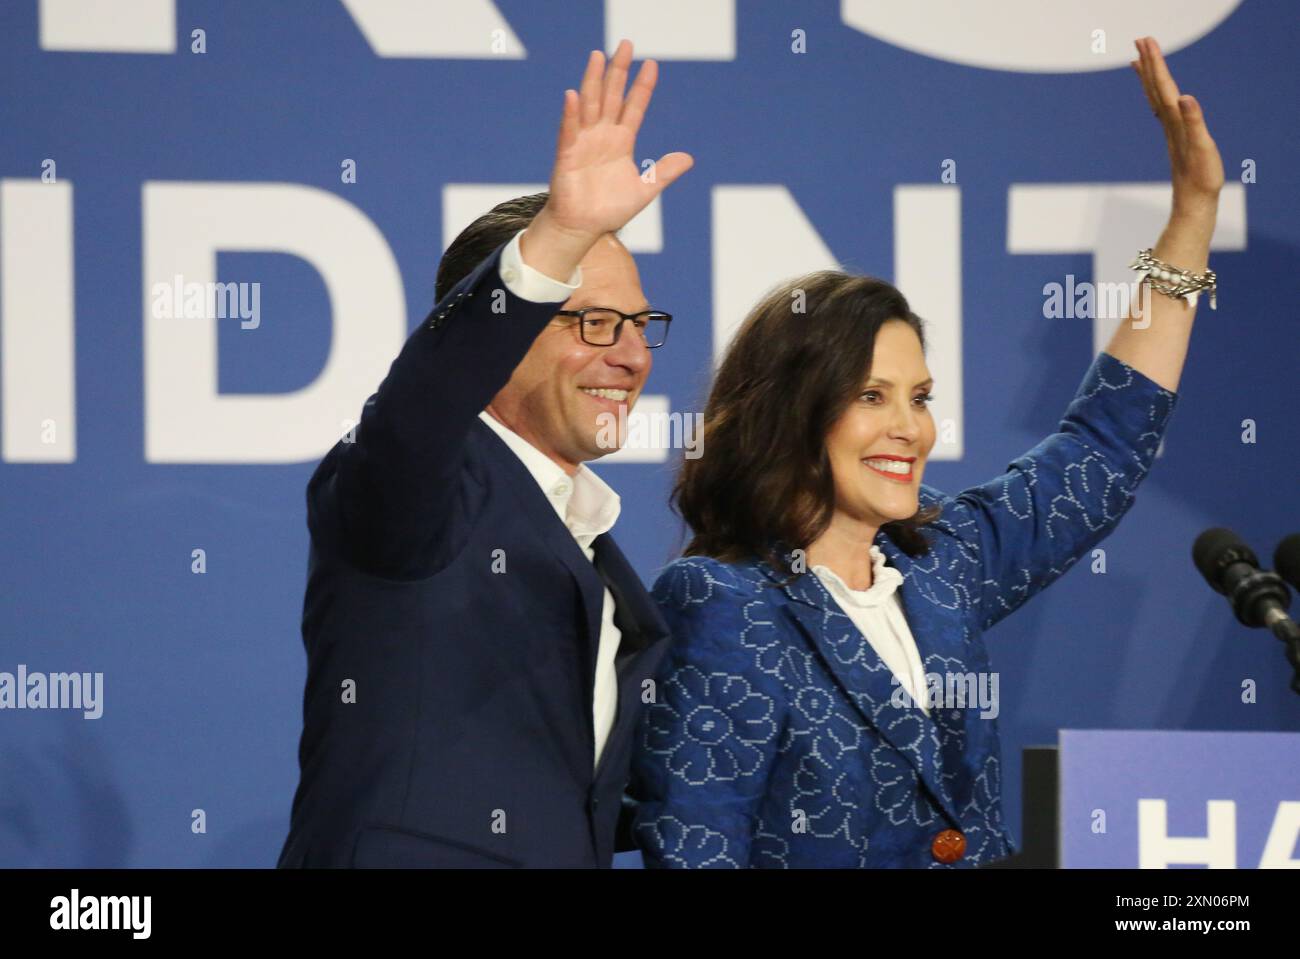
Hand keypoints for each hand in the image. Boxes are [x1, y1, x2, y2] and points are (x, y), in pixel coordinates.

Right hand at [542, 39, 693, 240]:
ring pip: (590, 105)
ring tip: (598, 56)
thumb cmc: (610, 210)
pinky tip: (574, 95)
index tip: (652, 64)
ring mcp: (584, 142)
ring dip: (593, 81)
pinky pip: (569, 131)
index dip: (642, 86)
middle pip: (611, 96)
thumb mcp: (644, 190)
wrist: (584, 228)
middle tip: (626, 44)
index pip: (634, 107)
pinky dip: (571, 114)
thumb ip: (663, 172)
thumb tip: (688, 158)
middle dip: (618, 71)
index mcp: (621, 141)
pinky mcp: (567, 154)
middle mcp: (602, 135)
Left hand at [1131, 36, 1223, 219]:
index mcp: (1176, 122)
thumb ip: (1193, 122)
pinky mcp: (1176, 139)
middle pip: (1155, 88)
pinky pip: (1163, 111)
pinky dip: (1157, 97)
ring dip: (1149, 77)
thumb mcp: (1201, 147)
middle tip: (1140, 40)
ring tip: (1139, 60)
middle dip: (1149, 63)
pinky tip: (1158, 95)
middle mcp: (1169, 124)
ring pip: (1156, 98)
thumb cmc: (1200, 177)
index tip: (1146, 43)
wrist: (1193, 203)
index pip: (1163, 87)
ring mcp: (1171, 131)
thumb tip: (1184, 98)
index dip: (1155, 64)